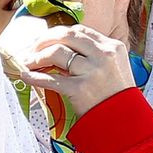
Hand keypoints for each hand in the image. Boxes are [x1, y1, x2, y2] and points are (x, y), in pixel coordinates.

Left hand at [15, 24, 135, 113]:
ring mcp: (92, 72)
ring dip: (37, 57)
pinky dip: (35, 77)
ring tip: (29, 63)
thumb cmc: (117, 96)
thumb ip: (93, 55)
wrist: (125, 122)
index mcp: (112, 47)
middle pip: (65, 36)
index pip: (79, 31)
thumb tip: (60, 48)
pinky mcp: (80, 89)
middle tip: (32, 48)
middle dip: (44, 40)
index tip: (46, 40)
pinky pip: (51, 79)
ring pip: (56, 53)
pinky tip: (27, 76)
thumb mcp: (114, 67)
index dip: (58, 34)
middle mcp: (103, 55)